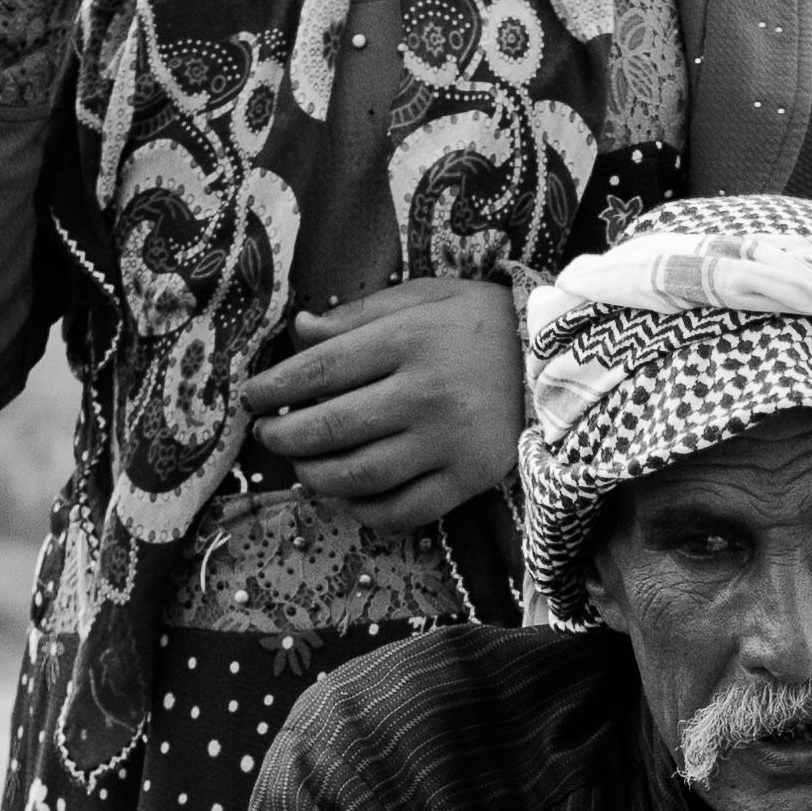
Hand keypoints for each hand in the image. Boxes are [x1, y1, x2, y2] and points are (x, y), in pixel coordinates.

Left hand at [240, 278, 524, 532]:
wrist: (561, 361)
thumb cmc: (483, 323)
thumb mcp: (425, 298)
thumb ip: (359, 315)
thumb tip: (298, 331)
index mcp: (410, 340)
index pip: (320, 370)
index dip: (274, 388)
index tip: (251, 399)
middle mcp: (425, 394)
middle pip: (330, 428)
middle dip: (284, 437)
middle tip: (268, 437)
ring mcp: (448, 443)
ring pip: (358, 476)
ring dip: (315, 477)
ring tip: (302, 467)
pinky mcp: (468, 480)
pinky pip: (400, 510)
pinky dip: (362, 512)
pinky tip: (346, 497)